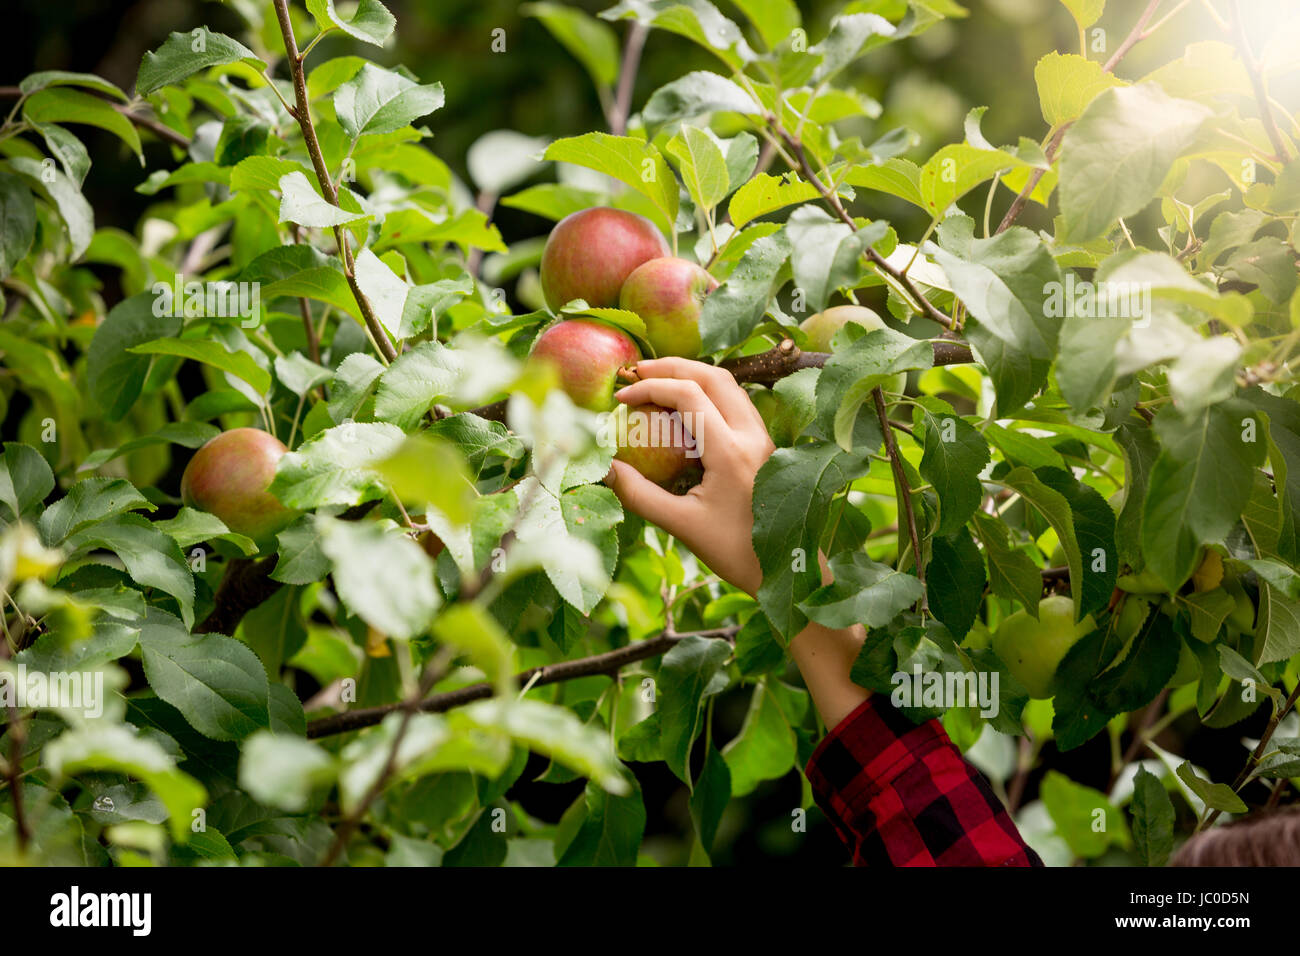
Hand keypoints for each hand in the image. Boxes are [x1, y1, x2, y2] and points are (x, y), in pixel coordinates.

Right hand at [604, 357, 774, 596]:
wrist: (786, 568)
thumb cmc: (735, 552)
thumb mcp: (682, 525)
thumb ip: (640, 495)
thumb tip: (604, 468)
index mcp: (732, 452)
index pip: (689, 396)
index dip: (652, 387)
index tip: (622, 399)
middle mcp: (753, 436)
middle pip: (713, 376)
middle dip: (672, 367)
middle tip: (637, 371)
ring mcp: (764, 438)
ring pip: (729, 386)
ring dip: (692, 376)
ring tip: (658, 380)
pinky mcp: (766, 445)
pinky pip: (737, 404)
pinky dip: (708, 393)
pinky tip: (685, 408)